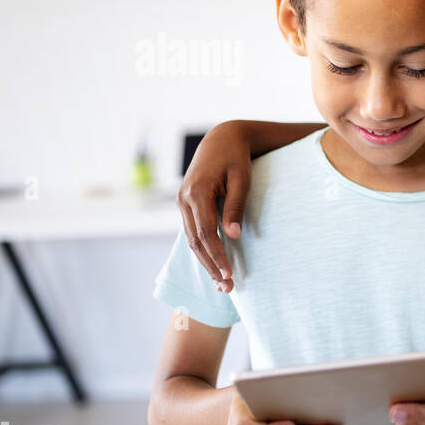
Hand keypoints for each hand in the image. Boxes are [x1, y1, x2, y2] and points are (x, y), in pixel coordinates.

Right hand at [177, 121, 252, 293]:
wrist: (223, 137)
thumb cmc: (236, 158)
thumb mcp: (242, 179)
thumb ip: (236, 206)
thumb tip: (233, 236)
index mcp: (197, 192)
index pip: (206, 233)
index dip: (217, 256)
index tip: (229, 274)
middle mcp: (184, 199)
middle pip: (196, 241)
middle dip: (211, 266)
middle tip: (227, 287)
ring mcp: (182, 201)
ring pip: (192, 239)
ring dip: (206, 262)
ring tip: (222, 282)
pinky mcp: (186, 204)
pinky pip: (193, 231)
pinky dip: (202, 249)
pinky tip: (214, 263)